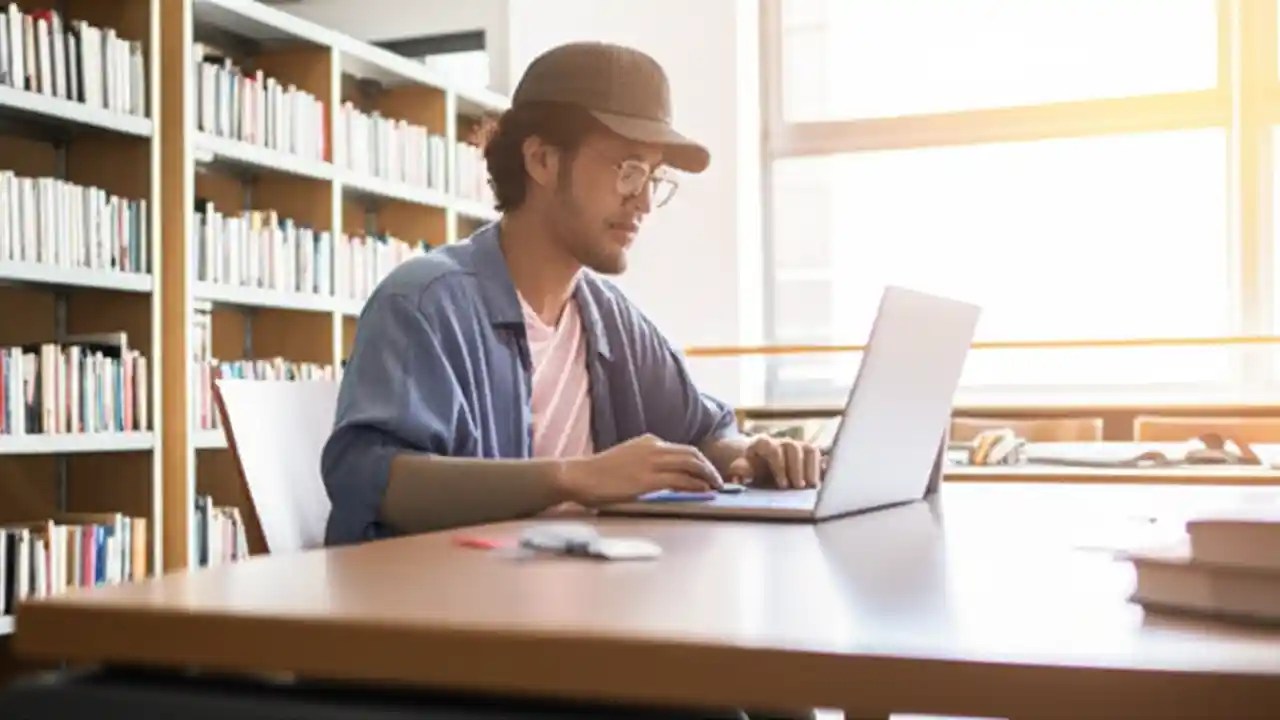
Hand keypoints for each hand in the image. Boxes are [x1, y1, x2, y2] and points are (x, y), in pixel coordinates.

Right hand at [557, 434, 722, 505]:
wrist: (580, 476)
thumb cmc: (598, 474)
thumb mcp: (627, 461)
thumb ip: (646, 465)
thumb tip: (665, 479)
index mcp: (648, 442)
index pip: (681, 449)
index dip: (698, 461)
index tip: (706, 473)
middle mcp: (653, 447)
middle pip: (691, 453)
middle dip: (708, 467)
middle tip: (718, 480)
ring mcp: (651, 462)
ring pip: (690, 464)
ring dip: (707, 475)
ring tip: (716, 486)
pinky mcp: (648, 479)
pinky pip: (680, 479)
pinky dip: (696, 484)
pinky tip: (703, 491)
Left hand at [727, 435, 822, 488]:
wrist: (757, 459)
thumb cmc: (751, 465)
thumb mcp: (742, 467)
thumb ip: (740, 470)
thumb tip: (738, 476)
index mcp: (763, 442)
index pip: (772, 448)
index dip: (779, 466)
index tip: (783, 485)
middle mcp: (781, 441)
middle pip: (793, 447)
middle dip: (797, 468)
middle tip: (799, 487)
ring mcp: (796, 445)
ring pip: (809, 449)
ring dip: (812, 468)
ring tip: (812, 486)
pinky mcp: (807, 452)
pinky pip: (818, 455)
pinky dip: (821, 467)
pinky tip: (821, 482)